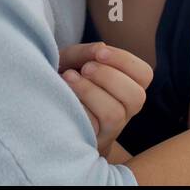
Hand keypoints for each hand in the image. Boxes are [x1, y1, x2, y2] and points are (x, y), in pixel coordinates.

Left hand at [58, 41, 152, 157]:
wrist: (45, 109)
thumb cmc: (66, 80)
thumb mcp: (73, 61)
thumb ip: (86, 52)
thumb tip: (101, 48)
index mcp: (128, 86)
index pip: (144, 75)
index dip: (125, 61)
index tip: (100, 52)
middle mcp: (125, 109)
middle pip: (136, 97)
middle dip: (109, 77)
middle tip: (85, 67)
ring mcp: (111, 129)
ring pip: (115, 115)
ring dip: (90, 92)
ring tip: (68, 77)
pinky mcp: (93, 141)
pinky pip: (91, 127)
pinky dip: (77, 108)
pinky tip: (64, 97)